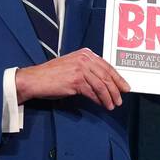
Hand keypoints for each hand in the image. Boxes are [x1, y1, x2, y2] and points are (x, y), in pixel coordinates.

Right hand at [15, 48, 129, 109]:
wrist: (35, 80)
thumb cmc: (52, 75)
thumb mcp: (73, 67)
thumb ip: (89, 71)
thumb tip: (105, 83)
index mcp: (86, 54)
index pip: (107, 66)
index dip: (118, 78)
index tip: (124, 87)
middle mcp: (85, 59)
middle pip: (107, 75)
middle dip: (116, 89)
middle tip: (121, 98)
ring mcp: (80, 68)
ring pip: (102, 85)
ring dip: (109, 97)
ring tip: (112, 105)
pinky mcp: (76, 80)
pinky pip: (93, 92)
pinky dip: (99, 100)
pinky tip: (103, 104)